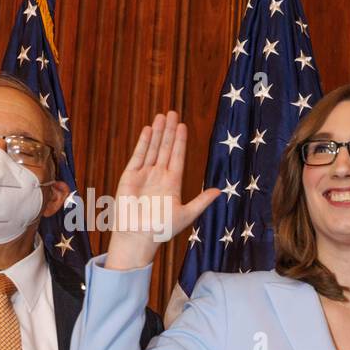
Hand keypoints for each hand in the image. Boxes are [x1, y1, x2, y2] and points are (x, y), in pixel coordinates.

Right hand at [106, 111, 220, 270]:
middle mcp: (158, 176)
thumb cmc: (162, 230)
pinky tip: (148, 130)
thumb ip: (201, 201)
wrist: (138, 237)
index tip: (183, 126)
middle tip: (173, 112)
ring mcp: (144, 175)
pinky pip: (138, 156)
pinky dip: (143, 143)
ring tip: (161, 116)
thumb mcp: (186, 214)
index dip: (180, 141)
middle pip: (165, 149)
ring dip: (157, 133)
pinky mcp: (130, 176)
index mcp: (172, 184)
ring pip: (152, 149)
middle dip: (169, 131)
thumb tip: (219, 191)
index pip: (178, 157)